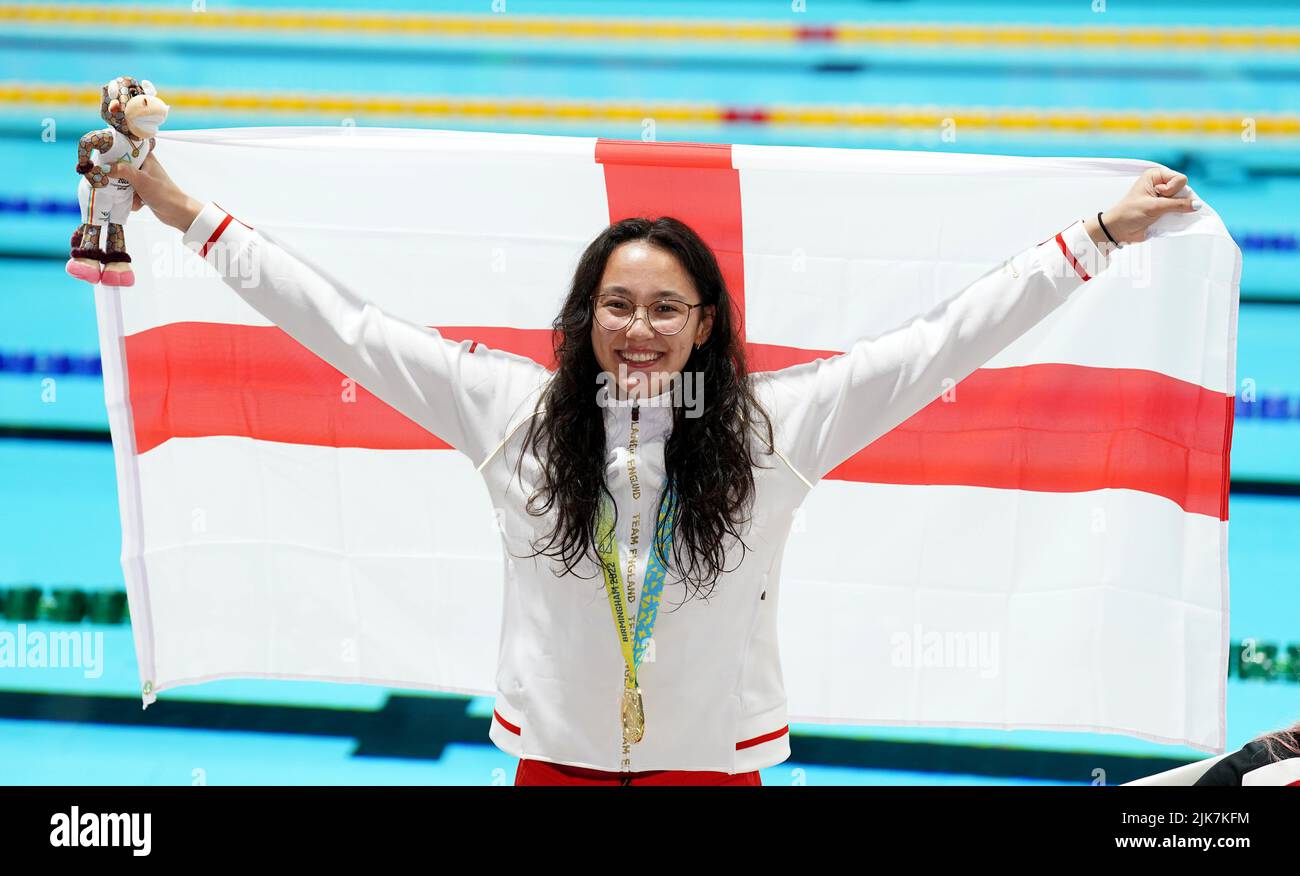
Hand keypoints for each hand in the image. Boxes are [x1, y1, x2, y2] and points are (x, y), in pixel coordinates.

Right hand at [106, 153, 202, 231]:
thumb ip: (122, 171)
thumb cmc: (163, 193)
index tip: (100, 158)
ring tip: (130, 197)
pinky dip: (131, 200)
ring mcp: (142, 179)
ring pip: (123, 182)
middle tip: (108, 182)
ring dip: (123, 192)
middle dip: (114, 177)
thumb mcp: (140, 179)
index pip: (124, 148)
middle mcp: (143, 166)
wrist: (178, 213)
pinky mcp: (142, 191)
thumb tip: (104, 168)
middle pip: (119, 166)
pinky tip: (138, 204)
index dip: (111, 152)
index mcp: (145, 157)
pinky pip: (128, 193)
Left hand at [1085, 166, 1200, 250]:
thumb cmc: (1130, 214)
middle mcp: (1161, 183)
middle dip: (1176, 199)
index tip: (1158, 195)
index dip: (1173, 189)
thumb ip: (1178, 205)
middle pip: (1184, 189)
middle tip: (1159, 206)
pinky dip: (1177, 215)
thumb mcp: (1154, 207)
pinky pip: (1180, 210)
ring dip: (1177, 209)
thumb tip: (1198, 205)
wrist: (1118, 230)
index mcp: (1156, 175)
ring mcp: (1164, 197)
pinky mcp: (1165, 209)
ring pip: (1184, 200)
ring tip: (1161, 214)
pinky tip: (1168, 219)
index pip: (1180, 179)